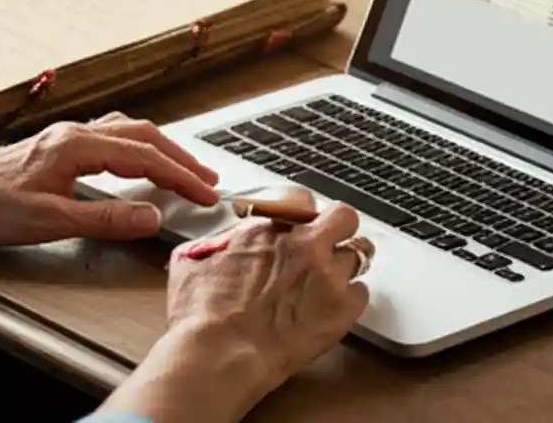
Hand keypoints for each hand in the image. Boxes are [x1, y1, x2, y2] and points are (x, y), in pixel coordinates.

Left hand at [0, 112, 219, 244]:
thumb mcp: (49, 220)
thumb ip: (105, 219)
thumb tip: (151, 216)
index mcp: (76, 145)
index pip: (144, 157)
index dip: (180, 176)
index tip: (206, 193)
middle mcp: (73, 134)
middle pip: (142, 136)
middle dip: (180, 158)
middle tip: (208, 180)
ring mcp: (64, 138)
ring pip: (127, 133)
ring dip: (160, 150)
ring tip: (183, 169)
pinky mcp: (56, 148)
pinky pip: (110, 138)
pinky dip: (137, 148)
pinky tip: (137, 162)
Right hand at [166, 203, 370, 390]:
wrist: (219, 353)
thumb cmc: (201, 314)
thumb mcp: (192, 259)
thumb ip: (219, 241)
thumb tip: (223, 242)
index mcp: (269, 227)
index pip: (302, 200)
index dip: (302, 215)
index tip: (298, 228)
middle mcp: (304, 244)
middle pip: (344, 216)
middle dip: (337, 229)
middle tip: (326, 247)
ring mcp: (328, 275)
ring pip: (359, 254)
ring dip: (344, 266)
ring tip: (328, 284)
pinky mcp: (343, 309)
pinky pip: (361, 294)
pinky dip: (348, 302)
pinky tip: (329, 312)